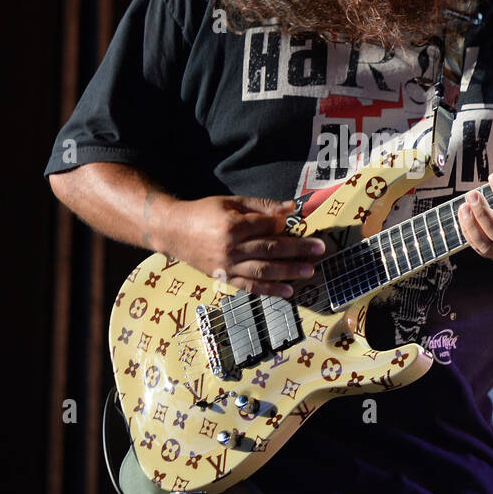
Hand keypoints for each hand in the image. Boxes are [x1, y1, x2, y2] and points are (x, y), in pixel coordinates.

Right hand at [157, 195, 324, 298]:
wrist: (173, 231)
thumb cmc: (204, 213)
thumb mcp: (230, 202)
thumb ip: (261, 206)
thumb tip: (290, 209)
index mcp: (233, 225)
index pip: (268, 227)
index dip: (286, 225)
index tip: (302, 224)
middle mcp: (231, 248)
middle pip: (271, 249)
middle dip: (298, 249)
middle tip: (319, 249)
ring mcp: (227, 266)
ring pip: (264, 271)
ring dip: (289, 271)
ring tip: (309, 271)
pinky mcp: (224, 278)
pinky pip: (250, 286)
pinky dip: (270, 290)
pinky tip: (288, 291)